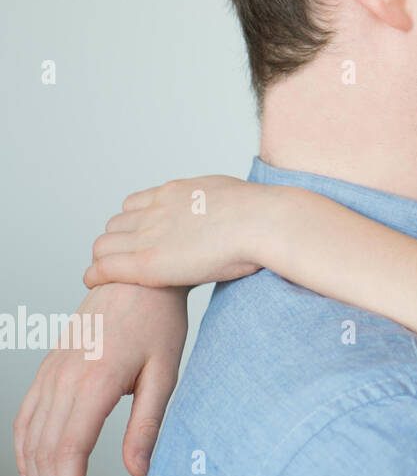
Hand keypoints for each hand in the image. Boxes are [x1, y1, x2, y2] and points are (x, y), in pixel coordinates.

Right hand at [13, 283, 188, 475]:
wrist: (137, 277)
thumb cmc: (157, 319)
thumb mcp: (164, 372)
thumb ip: (147, 423)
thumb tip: (138, 470)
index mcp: (95, 380)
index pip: (69, 451)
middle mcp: (65, 377)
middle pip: (45, 451)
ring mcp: (52, 371)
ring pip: (31, 436)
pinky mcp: (49, 367)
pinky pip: (26, 415)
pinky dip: (24, 448)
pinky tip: (32, 472)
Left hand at [83, 176, 265, 288]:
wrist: (263, 221)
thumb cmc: (264, 215)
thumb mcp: (237, 196)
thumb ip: (224, 203)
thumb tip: (238, 210)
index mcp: (178, 192)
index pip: (136, 204)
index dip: (135, 222)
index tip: (141, 238)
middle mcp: (157, 209)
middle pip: (117, 223)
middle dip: (118, 240)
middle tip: (126, 261)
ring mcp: (149, 234)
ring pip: (105, 244)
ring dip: (106, 257)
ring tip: (112, 274)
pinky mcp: (146, 261)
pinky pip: (104, 267)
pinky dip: (95, 274)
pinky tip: (94, 282)